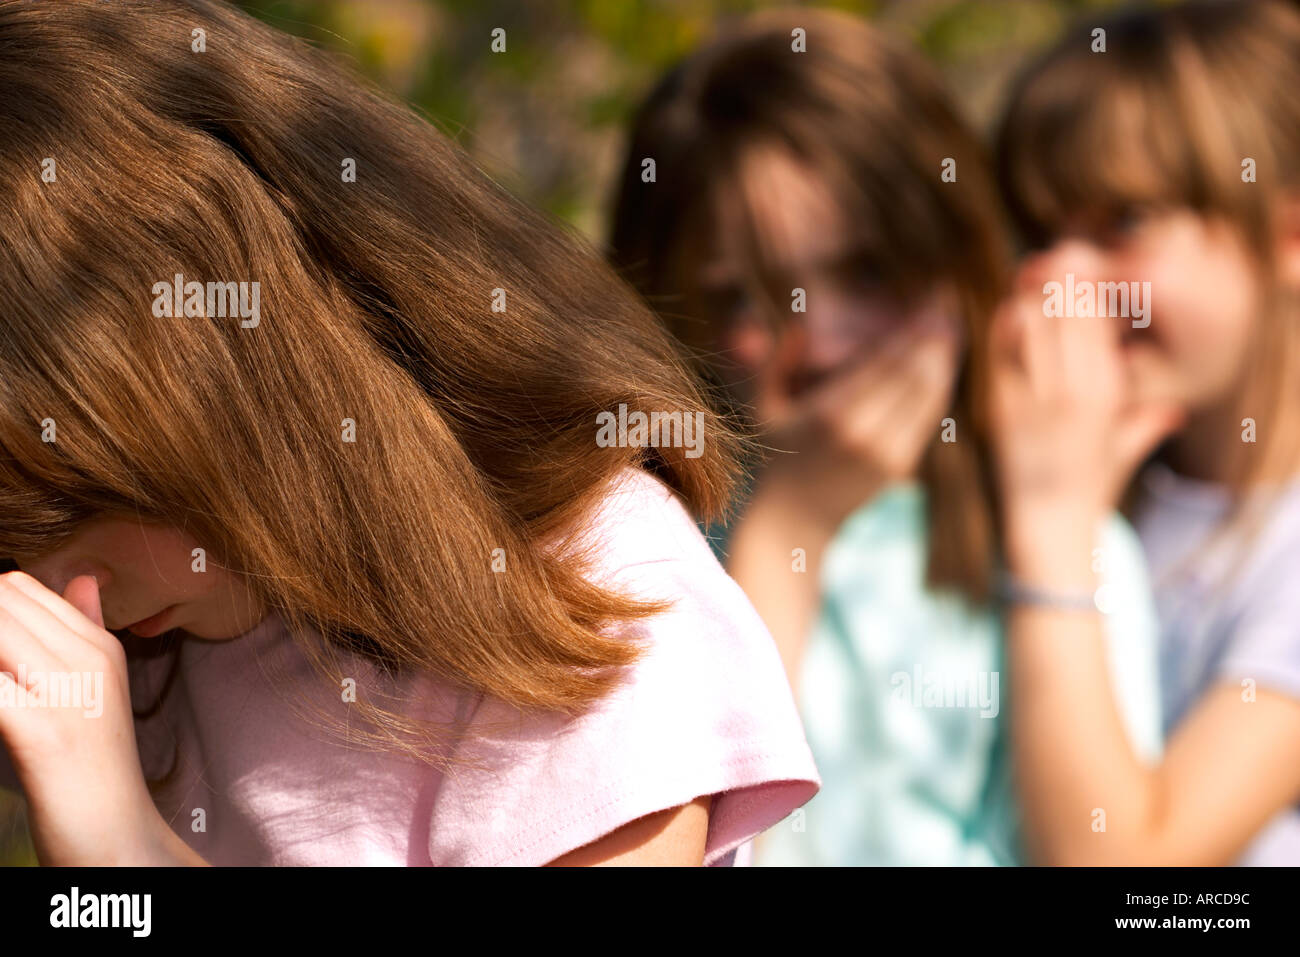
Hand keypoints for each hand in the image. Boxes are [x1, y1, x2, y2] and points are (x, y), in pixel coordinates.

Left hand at [0, 570, 197, 863]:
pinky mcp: (38, 728)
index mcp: (99, 646)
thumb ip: (87, 630)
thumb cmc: (95, 770)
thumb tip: (85, 579)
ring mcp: (66, 691)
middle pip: (1, 601)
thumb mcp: (103, 690)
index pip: (21, 587)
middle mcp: (87, 659)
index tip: (1, 661)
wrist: (115, 836)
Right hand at [752, 308, 960, 533]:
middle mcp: (864, 433)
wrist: (795, 520)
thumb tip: (797, 324)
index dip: (911, 330)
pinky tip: (943, 366)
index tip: (928, 302)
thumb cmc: (777, 456)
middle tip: (949, 307)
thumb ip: (773, 362)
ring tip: (952, 329)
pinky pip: (926, 419)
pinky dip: (938, 388)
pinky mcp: (900, 466)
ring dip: (944, 360)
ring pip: (928, 396)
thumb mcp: (763, 408)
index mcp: (831, 414)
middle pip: (914, 374)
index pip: (884, 361)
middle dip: (935, 338)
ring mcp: (887, 452)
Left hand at [988, 247, 1183, 544]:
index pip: (1101, 319)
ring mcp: (1032, 397)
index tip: (1086, 263)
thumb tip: (1174, 407)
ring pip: (1030, 322)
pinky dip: (1003, 324)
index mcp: (1108, 393)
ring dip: (1030, 294)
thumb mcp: (1127, 448)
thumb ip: (1149, 420)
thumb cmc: (1091, 483)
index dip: (1092, 283)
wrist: (1047, 522)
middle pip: (1066, 309)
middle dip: (1060, 276)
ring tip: (1030, 277)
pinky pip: (999, 350)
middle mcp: (1073, 391)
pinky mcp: (999, 405)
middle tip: (1054, 257)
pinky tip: (1007, 311)